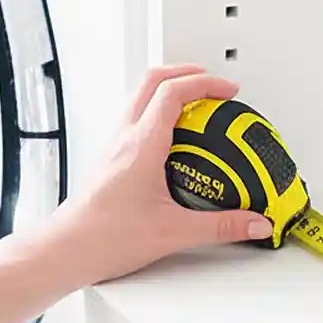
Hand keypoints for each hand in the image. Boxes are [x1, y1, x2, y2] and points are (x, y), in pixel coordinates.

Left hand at [49, 64, 273, 285]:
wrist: (69, 249)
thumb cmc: (105, 237)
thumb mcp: (175, 232)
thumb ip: (221, 226)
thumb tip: (252, 222)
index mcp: (142, 144)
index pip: (173, 92)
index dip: (205, 82)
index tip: (228, 90)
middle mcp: (125, 137)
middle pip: (153, 80)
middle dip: (187, 72)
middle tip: (213, 84)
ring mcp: (115, 145)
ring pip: (141, 97)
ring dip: (170, 90)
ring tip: (196, 106)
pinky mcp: (111, 157)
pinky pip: (136, 119)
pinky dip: (159, 114)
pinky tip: (174, 140)